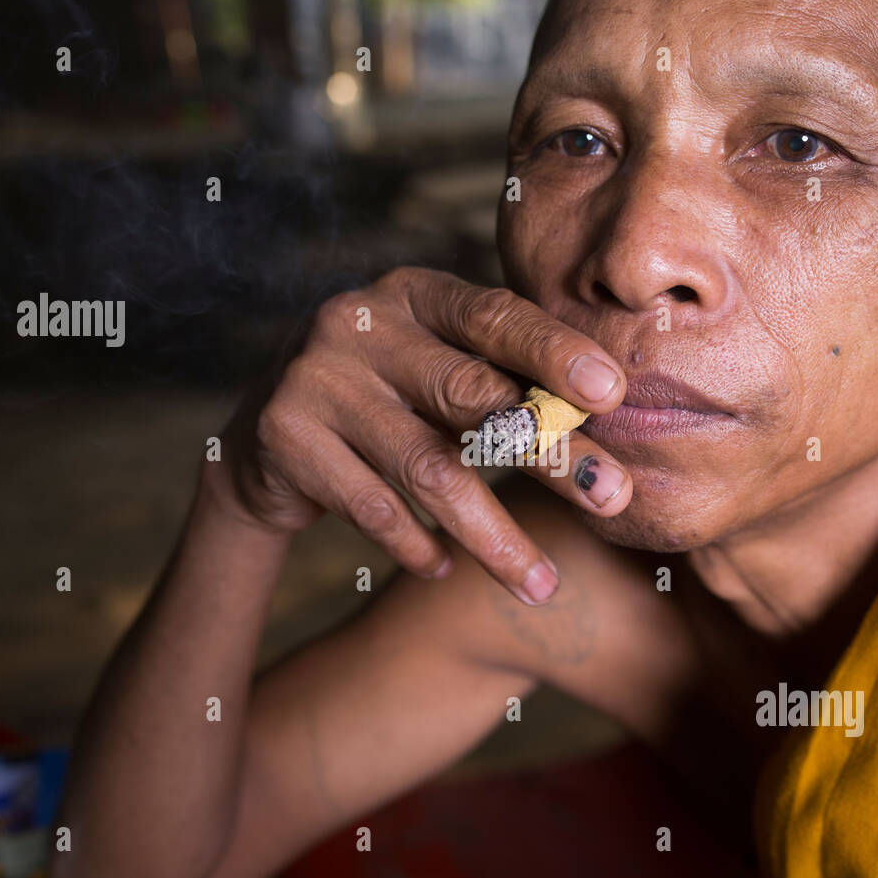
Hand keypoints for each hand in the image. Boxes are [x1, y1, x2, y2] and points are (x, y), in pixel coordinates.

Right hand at [217, 267, 631, 604]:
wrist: (265, 437)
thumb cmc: (389, 399)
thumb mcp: (438, 369)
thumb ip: (503, 379)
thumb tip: (611, 417)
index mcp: (414, 293)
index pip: (494, 316)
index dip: (554, 353)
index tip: (613, 394)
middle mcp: (361, 324)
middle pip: (471, 395)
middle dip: (550, 451)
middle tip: (612, 497)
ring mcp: (317, 378)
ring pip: (426, 467)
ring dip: (492, 535)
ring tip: (541, 584)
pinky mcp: (285, 437)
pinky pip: (373, 508)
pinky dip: (417, 544)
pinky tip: (445, 570)